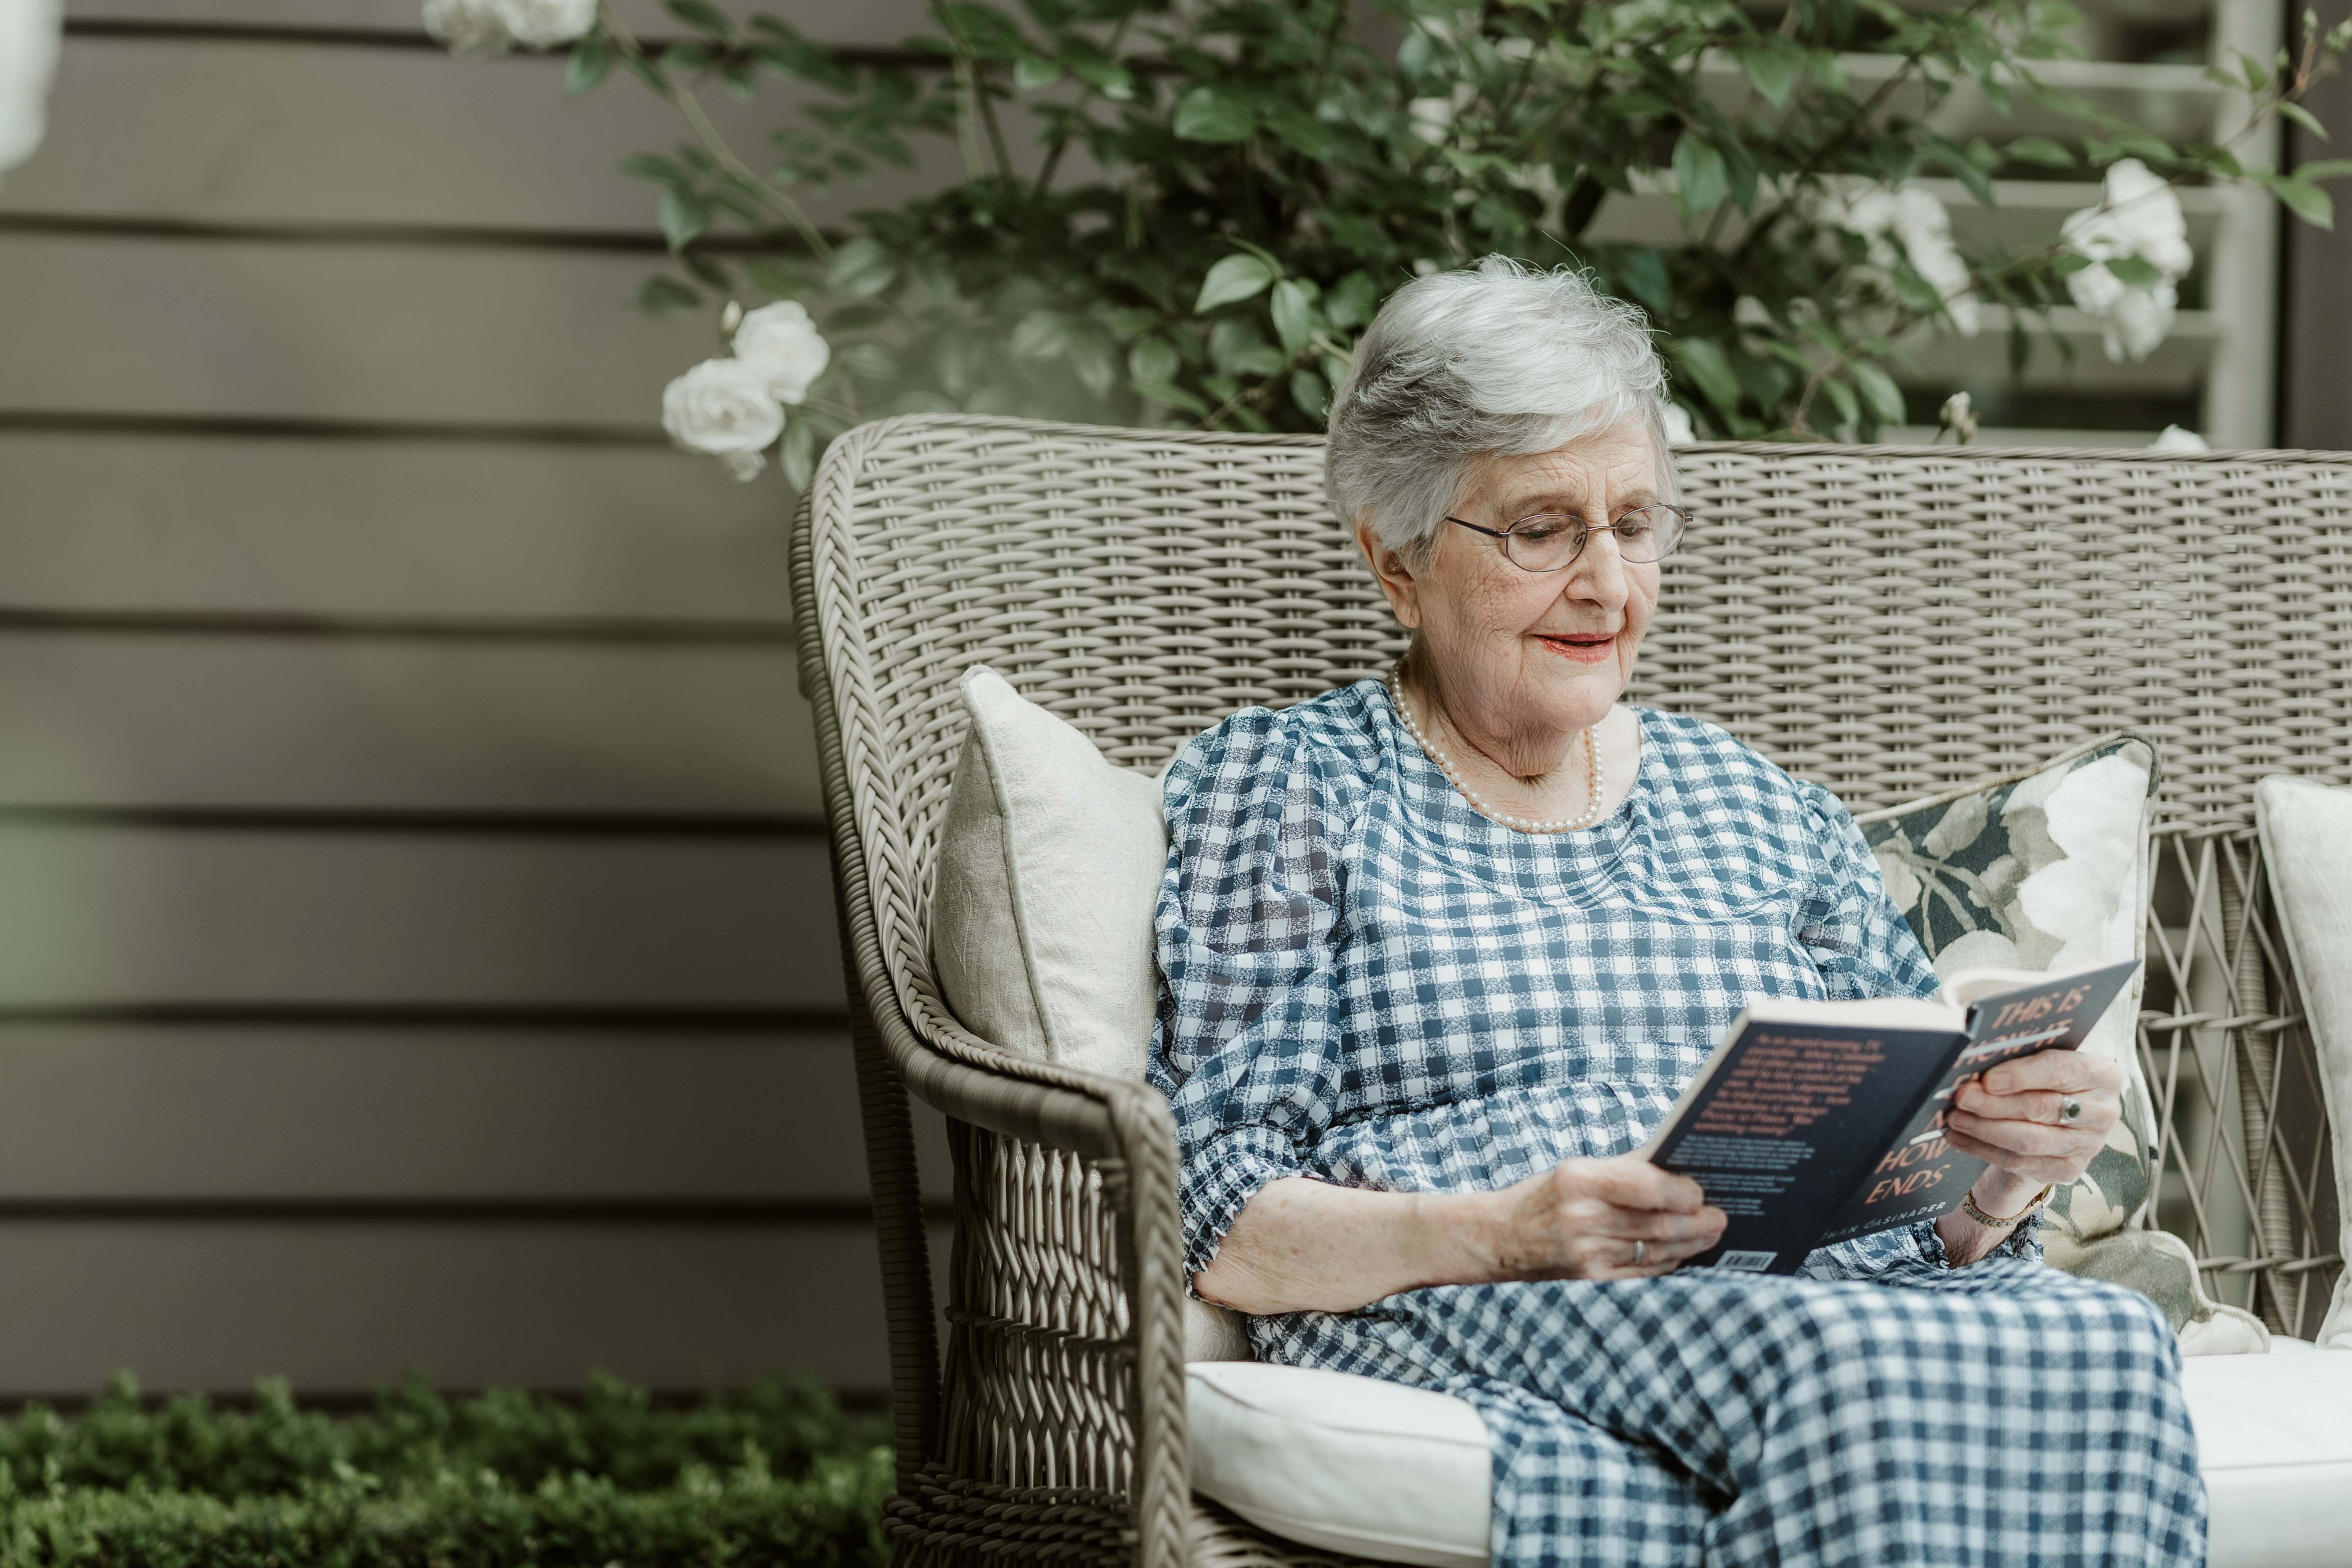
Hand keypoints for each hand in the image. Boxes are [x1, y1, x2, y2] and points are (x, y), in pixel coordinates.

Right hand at [1485, 1154, 1727, 1280]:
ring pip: (1655, 1251)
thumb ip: (1624, 1169)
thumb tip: (1677, 1168)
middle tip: (1720, 1217)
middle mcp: (1582, 1219)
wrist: (1499, 1239)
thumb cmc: (1543, 1197)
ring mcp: (1586, 1255)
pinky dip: (1667, 1263)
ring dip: (1689, 1244)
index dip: (1680, 1191)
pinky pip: (1642, 1273)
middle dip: (1696, 1222)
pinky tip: (1682, 1254)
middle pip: (1657, 1224)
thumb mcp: (1575, 1170)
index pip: (1645, 1186)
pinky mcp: (1591, 1281)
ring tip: (1710, 1234)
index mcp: (1578, 1181)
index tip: (1700, 1191)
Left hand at [1944, 1048, 2121, 1192]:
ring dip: (1985, 1129)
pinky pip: (2020, 1162)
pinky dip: (1984, 1149)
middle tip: (1961, 1098)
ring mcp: (2088, 1145)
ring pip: (2029, 1140)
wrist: (2056, 1119)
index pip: (2062, 1071)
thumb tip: (1973, 1063)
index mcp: (2102, 1074)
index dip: (2022, 1075)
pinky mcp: (2068, 1170)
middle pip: (2042, 1108)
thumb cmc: (2043, 1078)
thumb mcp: (2039, 1060)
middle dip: (1995, 1103)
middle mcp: (2103, 1112)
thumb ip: (2017, 1057)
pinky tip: (1958, 1137)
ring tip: (1954, 1118)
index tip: (1987, 1079)